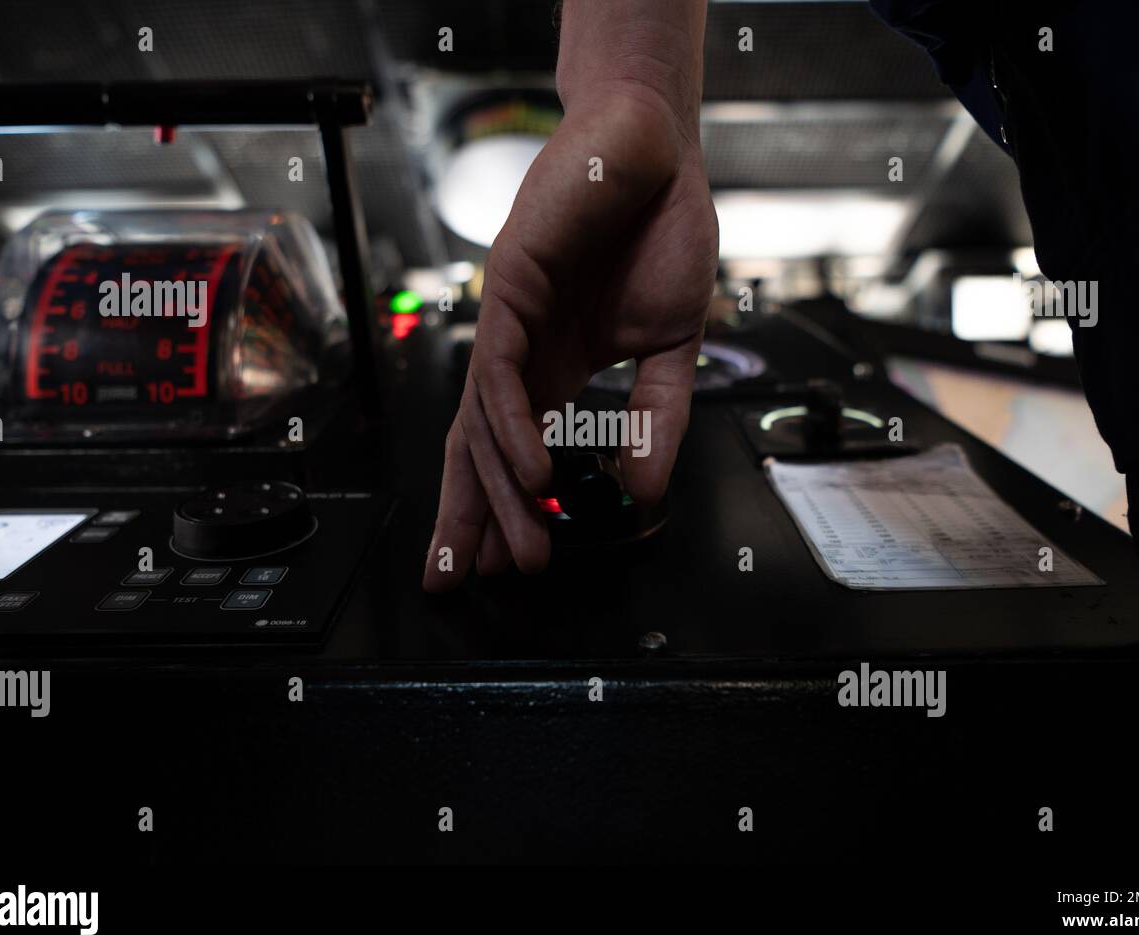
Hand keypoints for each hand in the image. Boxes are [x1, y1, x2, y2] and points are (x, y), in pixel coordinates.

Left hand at [423, 60, 716, 591]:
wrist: (657, 147)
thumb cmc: (661, 231)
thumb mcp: (671, 347)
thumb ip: (656, 419)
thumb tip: (640, 493)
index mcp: (552, 366)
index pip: (511, 451)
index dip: (499, 509)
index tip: (497, 566)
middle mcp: (519, 352)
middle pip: (476, 449)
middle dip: (470, 518)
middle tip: (467, 582)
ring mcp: (508, 321)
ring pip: (481, 421)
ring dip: (498, 491)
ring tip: (517, 549)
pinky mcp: (510, 286)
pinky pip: (502, 371)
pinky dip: (513, 425)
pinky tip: (533, 472)